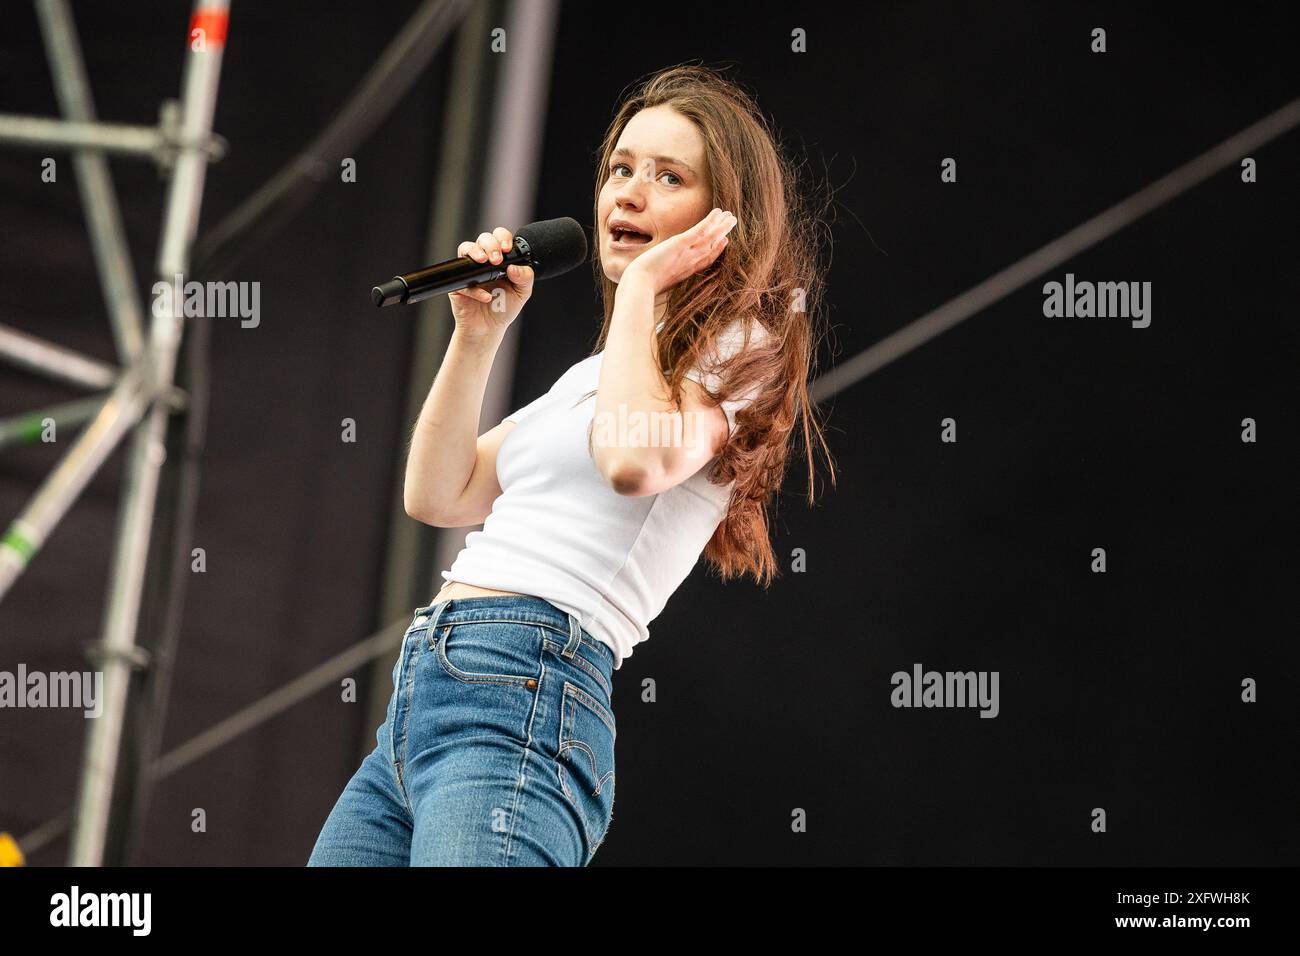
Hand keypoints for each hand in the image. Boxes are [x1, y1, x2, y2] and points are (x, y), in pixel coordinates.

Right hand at [447, 226, 534, 338]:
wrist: (489, 328)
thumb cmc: (504, 307)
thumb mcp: (522, 293)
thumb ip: (525, 278)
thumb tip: (516, 267)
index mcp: (500, 258)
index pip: (500, 237)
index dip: (503, 238)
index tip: (508, 249)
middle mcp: (484, 261)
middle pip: (483, 238)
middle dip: (490, 245)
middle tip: (497, 260)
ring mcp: (469, 270)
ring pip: (466, 249)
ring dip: (476, 252)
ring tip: (485, 263)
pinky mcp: (457, 284)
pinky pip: (462, 280)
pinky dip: (475, 289)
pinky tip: (486, 297)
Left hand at [621, 208, 736, 295]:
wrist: (639, 285)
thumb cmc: (643, 285)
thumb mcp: (656, 280)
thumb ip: (661, 275)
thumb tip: (654, 275)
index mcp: (684, 272)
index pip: (705, 260)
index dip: (716, 250)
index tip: (724, 241)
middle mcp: (689, 263)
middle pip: (711, 247)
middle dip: (722, 235)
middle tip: (731, 224)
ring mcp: (687, 254)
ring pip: (710, 238)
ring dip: (721, 226)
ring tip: (731, 216)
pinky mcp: (681, 245)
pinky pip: (700, 231)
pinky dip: (710, 221)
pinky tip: (717, 212)